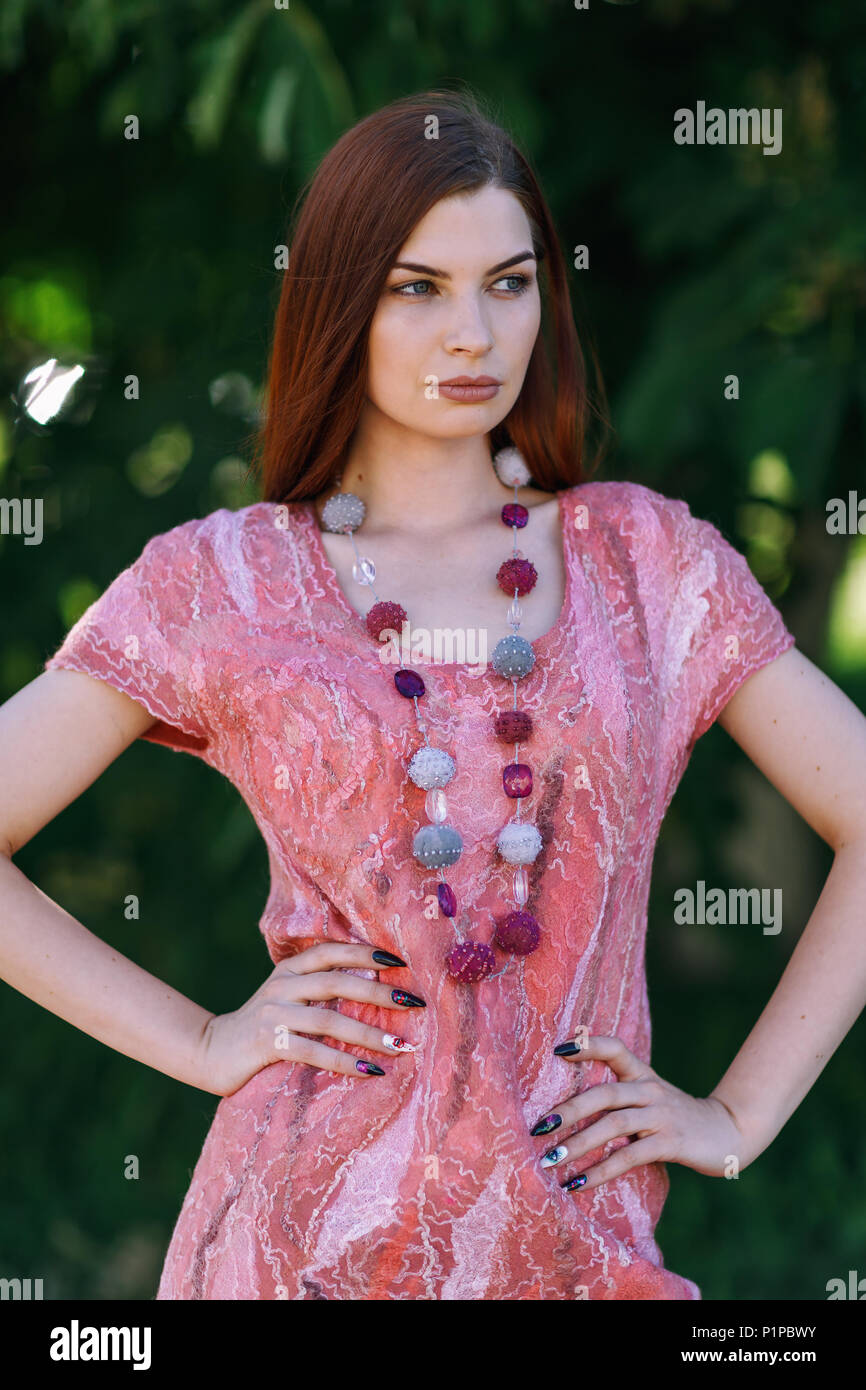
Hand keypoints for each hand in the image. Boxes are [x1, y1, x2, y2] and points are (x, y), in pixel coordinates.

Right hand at [195, 942, 423, 1096]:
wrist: (210, 1050)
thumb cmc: (263, 1025)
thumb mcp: (288, 996)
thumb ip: (319, 987)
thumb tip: (375, 986)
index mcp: (290, 967)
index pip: (332, 951)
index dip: (365, 953)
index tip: (401, 962)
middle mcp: (282, 984)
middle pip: (338, 981)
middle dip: (380, 994)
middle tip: (414, 1004)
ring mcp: (274, 1013)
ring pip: (330, 1019)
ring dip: (370, 1034)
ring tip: (402, 1046)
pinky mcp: (267, 1043)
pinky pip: (314, 1051)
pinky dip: (345, 1061)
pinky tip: (371, 1071)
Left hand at [529, 1034, 753, 1191]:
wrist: (729, 1132)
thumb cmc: (677, 1118)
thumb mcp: (650, 1099)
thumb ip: (620, 1098)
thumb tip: (567, 1111)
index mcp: (643, 1074)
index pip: (615, 1048)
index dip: (588, 1045)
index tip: (557, 1050)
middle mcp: (650, 1089)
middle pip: (604, 1093)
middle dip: (568, 1110)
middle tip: (537, 1128)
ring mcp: (662, 1115)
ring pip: (614, 1124)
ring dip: (578, 1144)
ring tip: (550, 1161)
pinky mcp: (672, 1142)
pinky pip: (630, 1156)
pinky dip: (601, 1171)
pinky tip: (578, 1184)